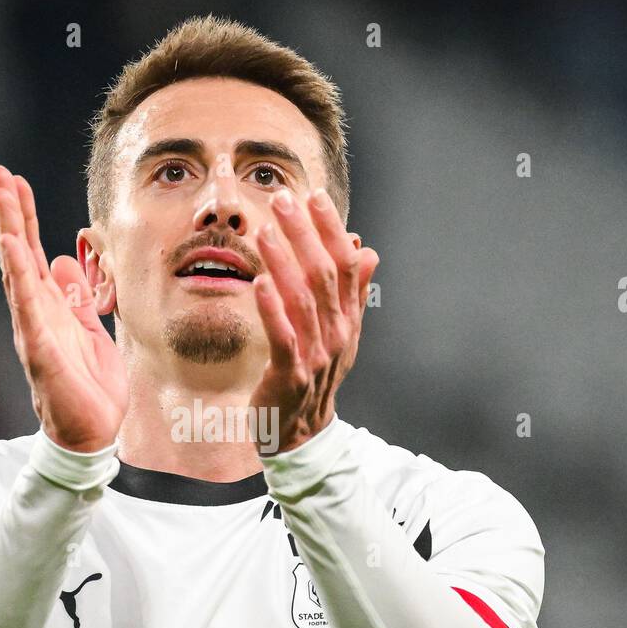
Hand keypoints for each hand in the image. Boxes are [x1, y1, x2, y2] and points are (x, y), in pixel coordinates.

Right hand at [0, 166, 127, 452]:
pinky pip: (27, 308)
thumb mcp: (91, 330)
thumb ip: (77, 298)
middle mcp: (36, 314)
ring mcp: (34, 330)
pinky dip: (19, 278)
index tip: (15, 183)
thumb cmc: (90, 387)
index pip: (33, 253)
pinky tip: (12, 249)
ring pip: (18, 273)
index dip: (25, 218)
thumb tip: (62, 260)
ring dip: (10, 233)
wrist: (92, 433)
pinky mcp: (40, 349)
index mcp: (49, 308)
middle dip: (10, 213)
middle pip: (19, 254)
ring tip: (2, 197)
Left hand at [249, 187, 379, 453]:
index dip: (331, 229)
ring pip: (303, 300)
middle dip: (304, 234)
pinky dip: (272, 308)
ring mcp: (316, 355)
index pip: (346, 264)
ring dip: (283, 262)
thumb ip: (353, 292)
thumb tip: (367, 250)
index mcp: (348, 319)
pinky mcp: (291, 374)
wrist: (301, 431)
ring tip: (264, 230)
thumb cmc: (313, 375)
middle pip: (324, 274)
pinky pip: (283, 337)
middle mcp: (337, 333)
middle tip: (283, 200)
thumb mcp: (339, 333)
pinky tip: (259, 281)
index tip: (314, 196)